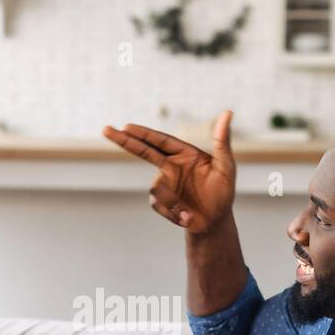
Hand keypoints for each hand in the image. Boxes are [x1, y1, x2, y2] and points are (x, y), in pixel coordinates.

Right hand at [102, 109, 236, 234]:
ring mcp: (164, 183)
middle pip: (143, 151)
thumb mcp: (226, 166)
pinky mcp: (161, 201)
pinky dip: (172, 212)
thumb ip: (222, 141)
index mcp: (184, 154)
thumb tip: (228, 112)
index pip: (161, 140)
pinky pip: (158, 204)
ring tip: (188, 215)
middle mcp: (171, 166)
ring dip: (171, 202)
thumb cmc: (223, 193)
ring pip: (155, 188)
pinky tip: (186, 218)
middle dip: (124, 141)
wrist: (215, 222)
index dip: (143, 134)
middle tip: (106, 129)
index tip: (127, 126)